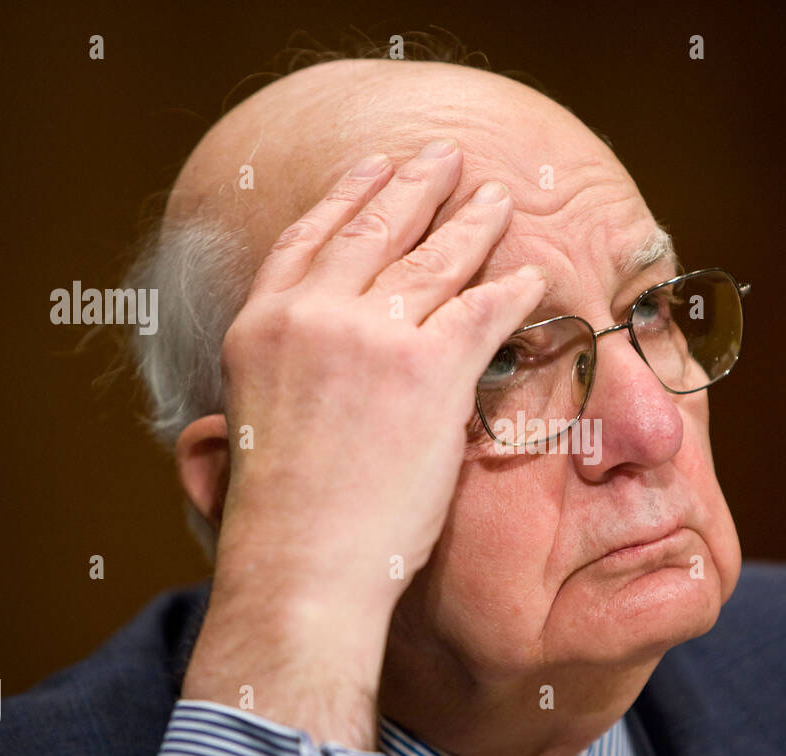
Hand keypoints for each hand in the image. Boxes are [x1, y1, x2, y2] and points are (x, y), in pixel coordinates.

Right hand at [179, 139, 544, 747]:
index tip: (373, 170)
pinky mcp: (428, 369)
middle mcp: (311, 314)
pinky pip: (484, 309)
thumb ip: (278, 374)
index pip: (309, 237)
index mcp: (260, 324)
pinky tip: (535, 274)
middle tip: (445, 158)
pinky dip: (514, 288)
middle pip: (373, 230)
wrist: (302, 566)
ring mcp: (371, 336)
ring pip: (433, 258)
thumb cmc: (280, 518)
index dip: (347, 197)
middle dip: (415, 187)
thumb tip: (297, 364)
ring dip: (472, 222)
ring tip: (499, 199)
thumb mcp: (250, 424)